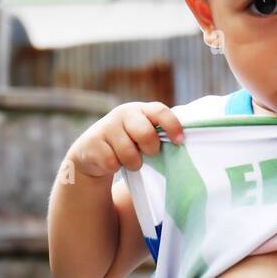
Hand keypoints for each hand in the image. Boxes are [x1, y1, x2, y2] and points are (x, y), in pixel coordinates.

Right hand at [68, 101, 185, 178]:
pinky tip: (112, 161)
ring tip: (129, 159)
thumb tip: (184, 143)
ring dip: (133, 163)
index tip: (180, 142)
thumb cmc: (128, 143)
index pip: (159, 111)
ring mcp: (106, 127)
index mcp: (140, 110)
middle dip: (151, 149)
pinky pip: (113, 163)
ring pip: (129, 154)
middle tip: (148, 153)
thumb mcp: (143, 135)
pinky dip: (116, 167)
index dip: (172, 125)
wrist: (92, 152)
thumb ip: (160, 133)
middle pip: (146, 133)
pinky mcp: (93, 142)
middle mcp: (123, 114)